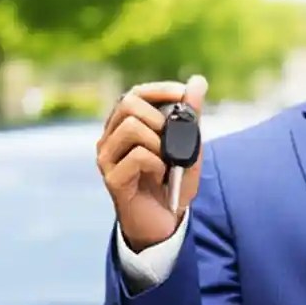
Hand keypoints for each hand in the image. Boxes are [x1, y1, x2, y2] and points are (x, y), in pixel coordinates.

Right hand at [96, 75, 207, 252]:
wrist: (165, 224)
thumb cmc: (173, 183)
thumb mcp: (188, 146)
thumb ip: (190, 116)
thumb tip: (198, 81)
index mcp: (125, 126)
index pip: (134, 94)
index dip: (159, 89)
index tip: (183, 95)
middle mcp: (110, 139)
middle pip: (128, 103)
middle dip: (159, 117)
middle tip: (171, 140)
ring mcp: (107, 159)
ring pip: (132, 127)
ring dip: (159, 142)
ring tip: (165, 162)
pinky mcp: (112, 179)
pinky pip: (138, 156)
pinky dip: (157, 163)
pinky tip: (159, 176)